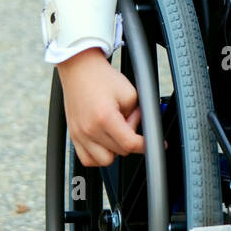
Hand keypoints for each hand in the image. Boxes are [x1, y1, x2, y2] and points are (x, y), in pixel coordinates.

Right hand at [57, 47, 144, 167]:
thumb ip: (139, 115)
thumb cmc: (103, 78)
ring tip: (116, 132)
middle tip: (129, 120)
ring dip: (115, 150)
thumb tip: (142, 131)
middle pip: (120, 152)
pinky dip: (99, 156)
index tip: (156, 143)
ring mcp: (79, 135)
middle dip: (130, 138)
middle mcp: (89, 129)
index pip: (130, 144)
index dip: (146, 145)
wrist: (80, 69)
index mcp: (105, 118)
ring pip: (104, 161)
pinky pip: (88, 160)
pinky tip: (106, 143)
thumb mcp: (130, 93)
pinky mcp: (73, 136)